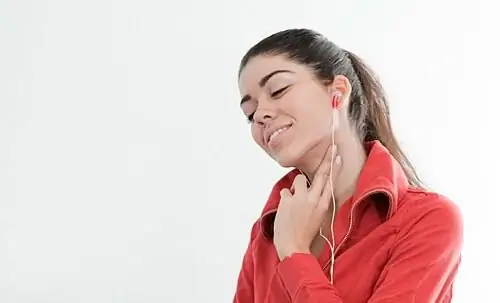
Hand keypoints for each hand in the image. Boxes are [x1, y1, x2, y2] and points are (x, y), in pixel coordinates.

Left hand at [273, 145, 341, 260]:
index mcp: (323, 205)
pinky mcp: (287, 200)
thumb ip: (315, 201)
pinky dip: (285, 199)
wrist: (293, 246)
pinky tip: (286, 211)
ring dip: (296, 187)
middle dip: (327, 159)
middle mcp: (314, 199)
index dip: (334, 167)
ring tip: (295, 202)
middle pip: (321, 174)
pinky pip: (285, 192)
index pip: (330, 182)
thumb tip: (308, 186)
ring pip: (298, 180)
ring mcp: (300, 199)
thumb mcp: (316, 217)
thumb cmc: (304, 233)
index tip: (337, 156)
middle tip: (331, 146)